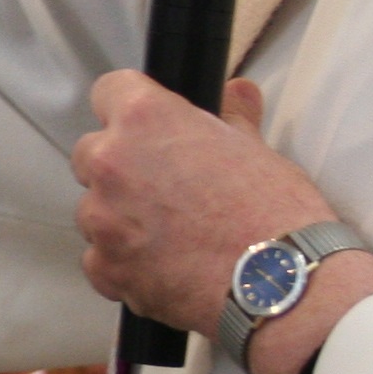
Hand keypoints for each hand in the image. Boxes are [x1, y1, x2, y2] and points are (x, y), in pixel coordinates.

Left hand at [71, 74, 372, 373]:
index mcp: (145, 120)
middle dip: (121, 167)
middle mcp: (113, 164)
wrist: (280, 283)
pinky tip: (163, 264)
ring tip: (171, 233)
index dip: (130, 107)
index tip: (146, 126)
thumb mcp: (257, 148)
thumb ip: (232, 116)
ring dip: (120, 217)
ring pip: (94, 209)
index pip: (110, 90)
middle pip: (92, 153)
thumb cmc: (272, 214)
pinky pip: (98, 259)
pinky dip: (122, 262)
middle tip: (165, 186)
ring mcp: (103, 219)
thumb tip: (236, 95)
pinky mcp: (105, 268)